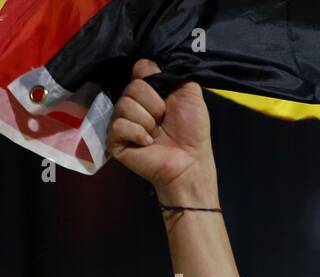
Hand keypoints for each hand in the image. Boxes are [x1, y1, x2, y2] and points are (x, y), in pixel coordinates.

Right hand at [108, 59, 215, 204]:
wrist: (190, 161)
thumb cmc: (193, 131)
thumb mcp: (191, 95)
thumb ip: (177, 74)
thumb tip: (154, 61)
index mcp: (149, 91)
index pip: (140, 68)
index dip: (153, 80)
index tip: (167, 95)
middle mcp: (133, 102)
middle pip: (133, 86)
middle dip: (155, 105)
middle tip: (164, 120)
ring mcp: (122, 120)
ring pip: (125, 104)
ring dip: (147, 121)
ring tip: (157, 133)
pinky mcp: (114, 139)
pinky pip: (119, 125)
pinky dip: (138, 133)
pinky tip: (148, 143)